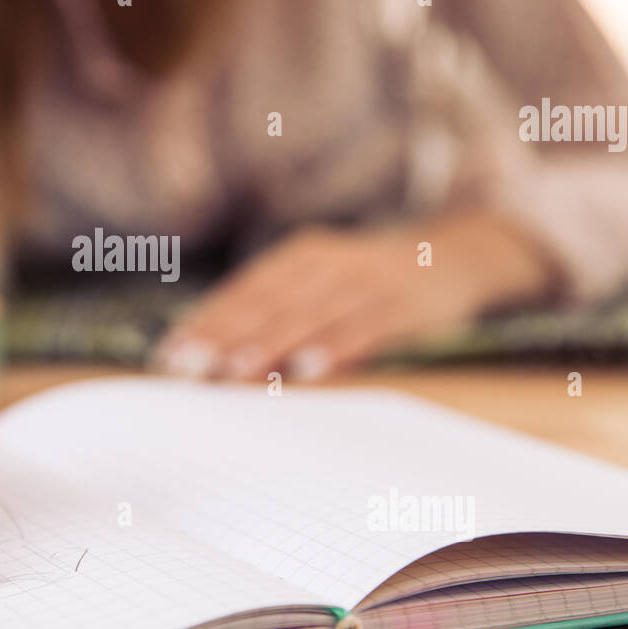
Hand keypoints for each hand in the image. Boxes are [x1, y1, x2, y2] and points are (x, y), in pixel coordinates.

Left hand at [154, 212, 554, 380]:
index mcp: (302, 256)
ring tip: (235, 373)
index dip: (207, 322)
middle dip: (227, 338)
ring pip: (311, 314)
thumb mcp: (323, 284)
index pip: (244, 291)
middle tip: (192, 370)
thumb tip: (216, 361)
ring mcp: (369, 279)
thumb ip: (277, 314)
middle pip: (270, 302)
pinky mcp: (405, 303)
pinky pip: (365, 327)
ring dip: (271, 344)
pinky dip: (335, 347)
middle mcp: (329, 261)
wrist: (455, 256)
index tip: (171, 357)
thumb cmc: (371, 285)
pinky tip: (307, 369)